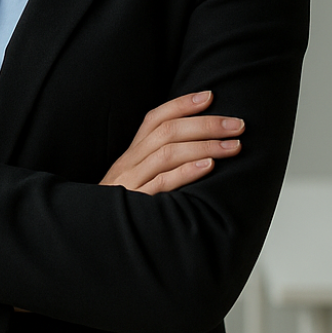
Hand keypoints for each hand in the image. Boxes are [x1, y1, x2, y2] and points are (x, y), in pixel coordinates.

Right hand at [98, 90, 243, 194]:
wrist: (93, 237)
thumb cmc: (126, 206)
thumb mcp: (136, 179)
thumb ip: (158, 162)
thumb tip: (197, 146)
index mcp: (132, 154)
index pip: (155, 119)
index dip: (182, 105)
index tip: (210, 96)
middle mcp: (130, 162)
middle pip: (167, 132)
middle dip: (206, 124)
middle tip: (237, 125)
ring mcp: (131, 181)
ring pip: (167, 153)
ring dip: (204, 146)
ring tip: (233, 146)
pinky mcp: (136, 202)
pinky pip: (162, 182)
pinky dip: (186, 171)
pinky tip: (209, 166)